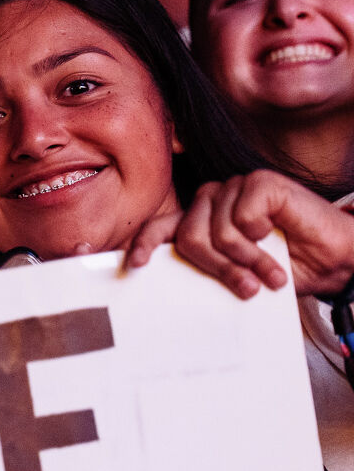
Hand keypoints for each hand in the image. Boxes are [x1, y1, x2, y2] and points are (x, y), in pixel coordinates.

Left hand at [127, 169, 353, 298]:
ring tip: (270, 272)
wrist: (333, 258)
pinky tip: (276, 233)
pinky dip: (260, 235)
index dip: (145, 245)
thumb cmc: (286, 264)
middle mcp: (212, 200)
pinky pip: (243, 217)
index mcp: (201, 220)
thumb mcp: (239, 273)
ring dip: (247, 259)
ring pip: (217, 232)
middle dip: (219, 269)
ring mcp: (234, 187)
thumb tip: (172, 286)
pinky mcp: (258, 182)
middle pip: (190, 238)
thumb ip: (209, 269)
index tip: (137, 265)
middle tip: (247, 287)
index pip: (161, 228)